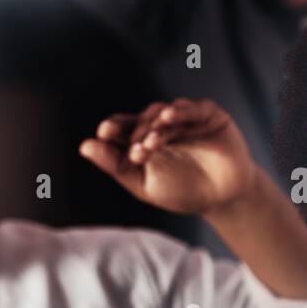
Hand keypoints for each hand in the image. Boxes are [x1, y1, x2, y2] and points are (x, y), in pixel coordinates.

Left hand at [79, 98, 256, 216]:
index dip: (114, 127)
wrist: (223, 199)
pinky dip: (181, 110)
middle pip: (143, 119)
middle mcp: (163, 125)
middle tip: (137, 151)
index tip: (103, 133)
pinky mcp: (209, 115)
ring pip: (164, 113)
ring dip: (156, 124)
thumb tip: (84, 147)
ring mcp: (186, 118)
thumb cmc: (183, 192)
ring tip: (151, 140)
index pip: (123, 127)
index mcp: (143, 139)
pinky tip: (169, 117)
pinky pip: (193, 108)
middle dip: (137, 134)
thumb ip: (116, 165)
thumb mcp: (144, 184)